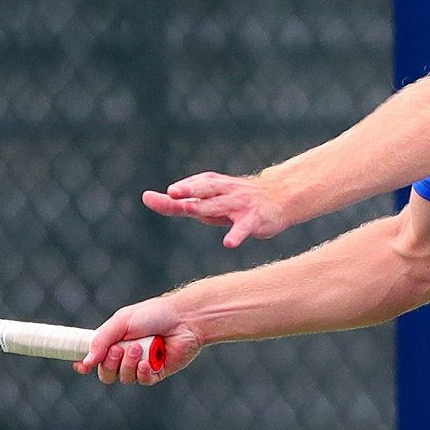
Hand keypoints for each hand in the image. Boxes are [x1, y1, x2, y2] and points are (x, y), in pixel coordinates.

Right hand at [75, 296, 202, 385]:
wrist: (184, 318)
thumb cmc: (153, 314)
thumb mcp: (122, 321)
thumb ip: (102, 340)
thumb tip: (86, 361)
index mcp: (115, 341)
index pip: (95, 358)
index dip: (86, 364)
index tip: (82, 366)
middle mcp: (126, 355)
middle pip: (106, 374)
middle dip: (109, 364)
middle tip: (118, 349)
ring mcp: (142, 365)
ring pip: (125, 378)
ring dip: (128, 364)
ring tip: (139, 347)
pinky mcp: (157, 372)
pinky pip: (143, 380)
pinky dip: (142, 372)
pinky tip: (147, 362)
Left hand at [143, 171, 293, 247]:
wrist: (280, 197)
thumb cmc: (237, 200)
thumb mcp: (209, 200)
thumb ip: (181, 202)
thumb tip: (150, 199)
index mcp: (211, 186)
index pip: (189, 189)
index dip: (173, 193)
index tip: (149, 197)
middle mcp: (224, 192)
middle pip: (205, 189)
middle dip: (189, 189)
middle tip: (173, 192)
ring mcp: (240, 204)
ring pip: (221, 205)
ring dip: (206, 207)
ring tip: (191, 210)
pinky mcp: (254, 219)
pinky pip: (244, 228)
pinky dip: (236, 235)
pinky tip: (228, 244)